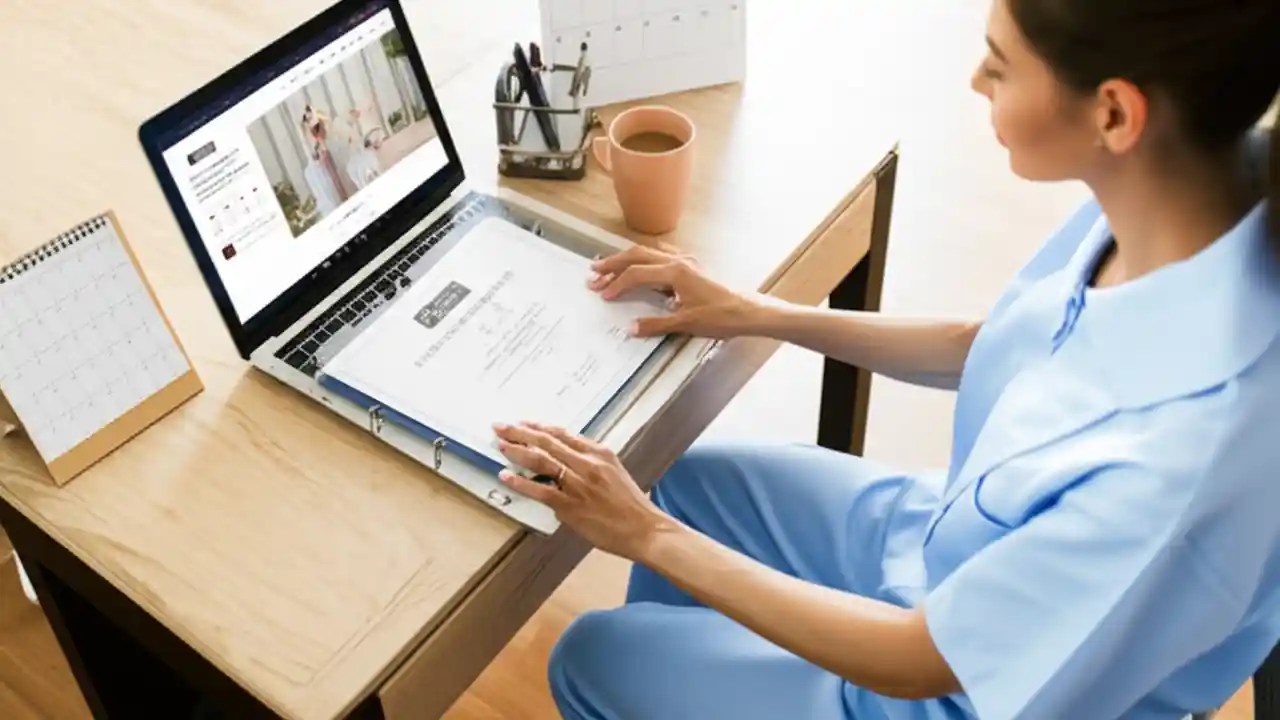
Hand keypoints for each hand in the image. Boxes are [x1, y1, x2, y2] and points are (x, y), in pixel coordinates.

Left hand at [493, 421, 666, 559]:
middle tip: (500, 427)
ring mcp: (578, 484)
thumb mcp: (615, 473)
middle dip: (520, 432)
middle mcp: (588, 464)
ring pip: (541, 461)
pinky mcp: (571, 505)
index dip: (539, 427)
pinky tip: (506, 477)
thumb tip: (565, 462)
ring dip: (517, 451)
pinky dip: (521, 482)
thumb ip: (591, 464)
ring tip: (500, 445)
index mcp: (600, 453)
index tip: (522, 423)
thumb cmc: (631, 505)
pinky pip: (540, 490)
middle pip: (547, 442)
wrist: (644, 529)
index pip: (562, 434)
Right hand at [588, 245, 763, 338]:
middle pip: (638, 255)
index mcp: (675, 272)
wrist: (747, 311)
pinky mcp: (691, 266)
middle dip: (614, 263)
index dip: (617, 284)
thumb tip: (630, 328)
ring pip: (649, 252)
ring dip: (627, 258)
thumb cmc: (720, 316)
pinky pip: (662, 254)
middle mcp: (678, 261)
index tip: (602, 294)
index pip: (636, 274)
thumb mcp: (685, 324)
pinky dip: (646, 257)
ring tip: (609, 266)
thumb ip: (655, 325)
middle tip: (593, 271)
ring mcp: (686, 261)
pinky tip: (640, 262)